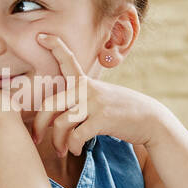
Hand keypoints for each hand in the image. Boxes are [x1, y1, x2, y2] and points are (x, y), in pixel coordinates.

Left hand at [30, 33, 168, 155]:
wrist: (151, 120)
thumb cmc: (122, 111)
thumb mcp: (102, 97)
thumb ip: (81, 99)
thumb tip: (54, 118)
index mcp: (86, 82)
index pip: (68, 60)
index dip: (54, 46)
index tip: (40, 36)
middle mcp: (88, 89)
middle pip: (50, 104)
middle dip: (38, 124)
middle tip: (35, 139)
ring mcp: (95, 103)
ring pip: (60, 124)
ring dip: (58, 142)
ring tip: (61, 150)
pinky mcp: (102, 119)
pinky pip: (76, 136)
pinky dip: (73, 147)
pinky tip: (76, 150)